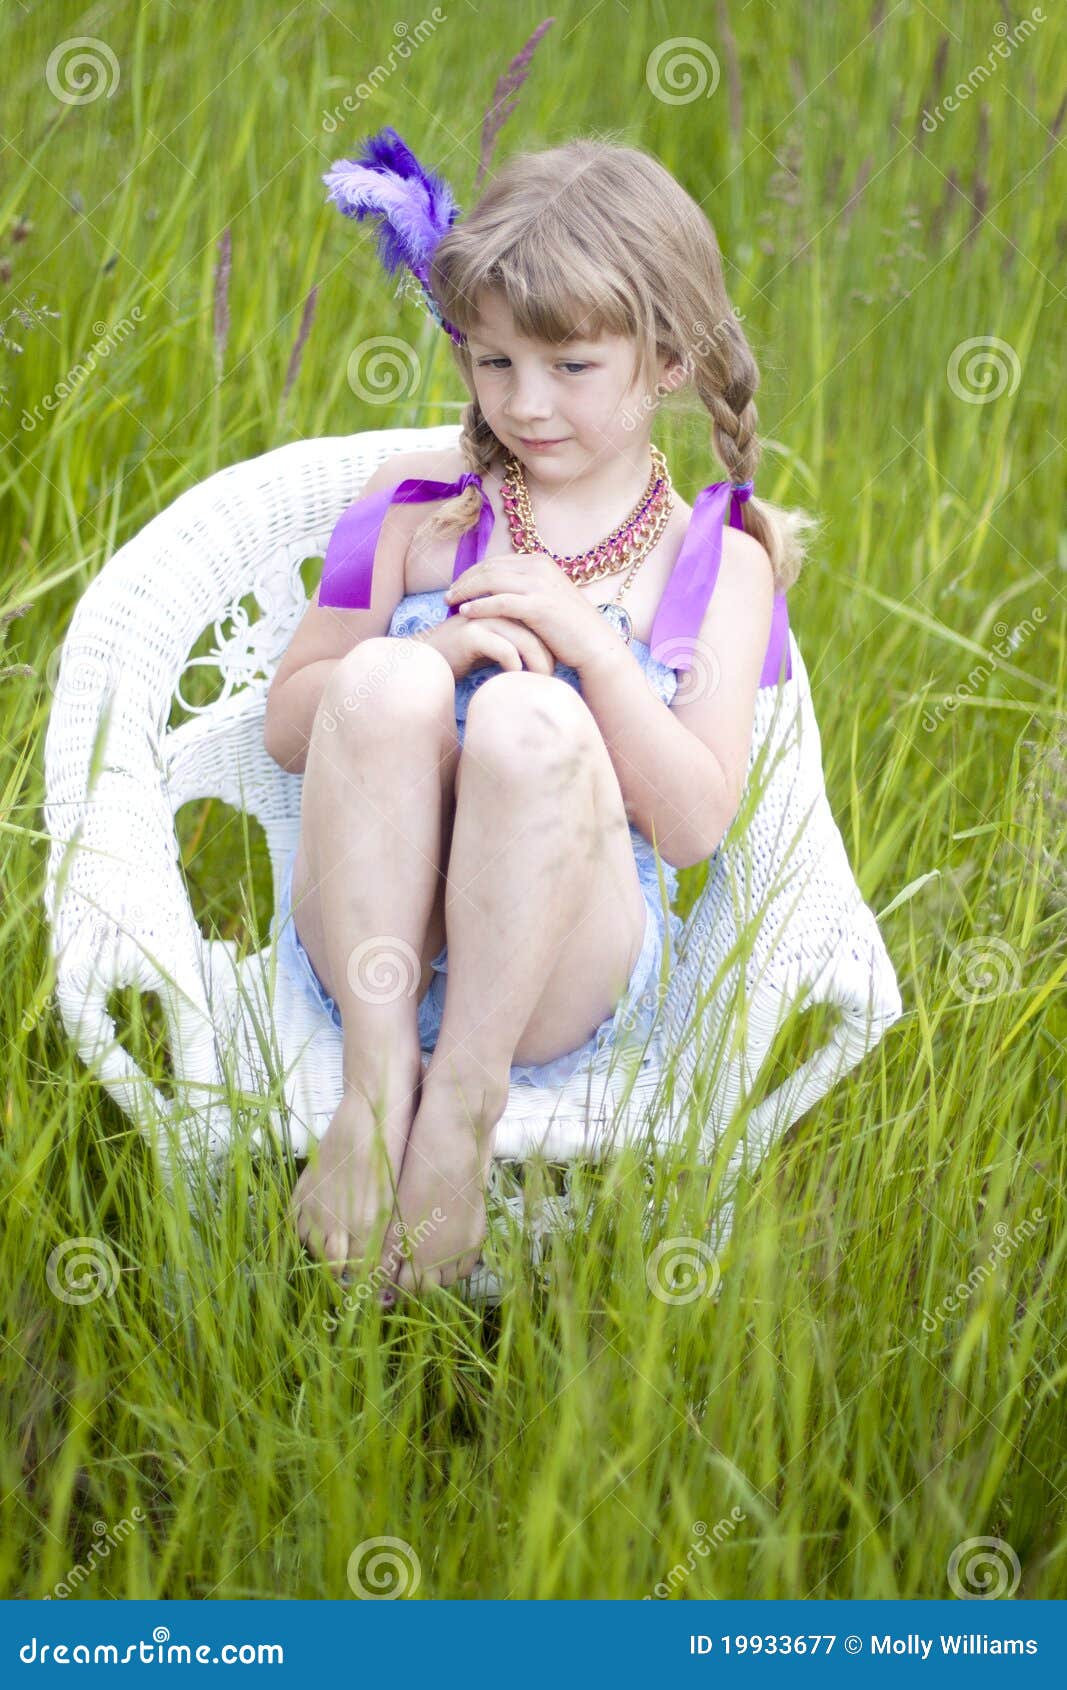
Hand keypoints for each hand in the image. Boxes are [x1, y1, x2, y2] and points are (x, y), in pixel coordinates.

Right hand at [421, 608, 557, 681]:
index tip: (556, 667)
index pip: (538, 622)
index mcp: (502, 606)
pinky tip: (516, 678)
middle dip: (547, 655)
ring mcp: (482, 619)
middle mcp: (494, 608)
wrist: (427, 659)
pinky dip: (514, 665)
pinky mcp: (471, 634)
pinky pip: (504, 649)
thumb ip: (515, 643)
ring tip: (540, 682)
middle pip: (535, 629)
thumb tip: (545, 656)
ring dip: (535, 663)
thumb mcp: (493, 646)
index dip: (550, 645)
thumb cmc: (462, 655)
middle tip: (551, 678)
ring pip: (523, 639)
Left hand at [443, 551, 619, 671]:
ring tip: (449, 602)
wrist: (594, 644)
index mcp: (540, 562)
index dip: (472, 572)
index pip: (495, 561)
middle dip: (464, 580)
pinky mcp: (537, 606)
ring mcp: (539, 585)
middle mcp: (539, 568)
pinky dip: (479, 606)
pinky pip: (499, 602)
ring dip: (466, 591)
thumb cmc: (569, 628)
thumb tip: (500, 590)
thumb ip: (525, 589)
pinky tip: (465, 613)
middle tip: (447, 595)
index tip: (457, 586)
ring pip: (490, 581)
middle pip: (489, 568)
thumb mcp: (547, 599)